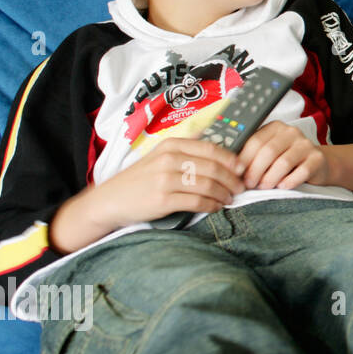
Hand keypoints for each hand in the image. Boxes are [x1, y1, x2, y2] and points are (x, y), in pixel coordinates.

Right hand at [94, 136, 245, 227]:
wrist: (109, 201)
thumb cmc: (140, 180)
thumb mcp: (159, 158)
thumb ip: (186, 153)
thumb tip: (221, 153)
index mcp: (170, 146)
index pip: (211, 148)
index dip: (231, 159)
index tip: (242, 168)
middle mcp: (169, 160)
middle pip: (213, 167)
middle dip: (232, 179)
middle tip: (240, 188)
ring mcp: (165, 180)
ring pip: (208, 185)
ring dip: (224, 194)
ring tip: (229, 199)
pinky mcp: (163, 200)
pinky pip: (197, 202)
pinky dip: (212, 206)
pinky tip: (215, 207)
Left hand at [236, 121, 329, 189]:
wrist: (317, 164)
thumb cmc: (286, 159)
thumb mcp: (270, 152)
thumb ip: (253, 155)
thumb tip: (233, 169)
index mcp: (275, 127)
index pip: (256, 140)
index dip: (244, 159)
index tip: (237, 173)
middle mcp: (291, 132)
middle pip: (268, 151)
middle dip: (255, 171)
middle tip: (250, 184)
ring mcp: (306, 144)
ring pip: (283, 163)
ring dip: (270, 178)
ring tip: (265, 187)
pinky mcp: (317, 159)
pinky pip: (301, 172)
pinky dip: (289, 182)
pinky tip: (282, 186)